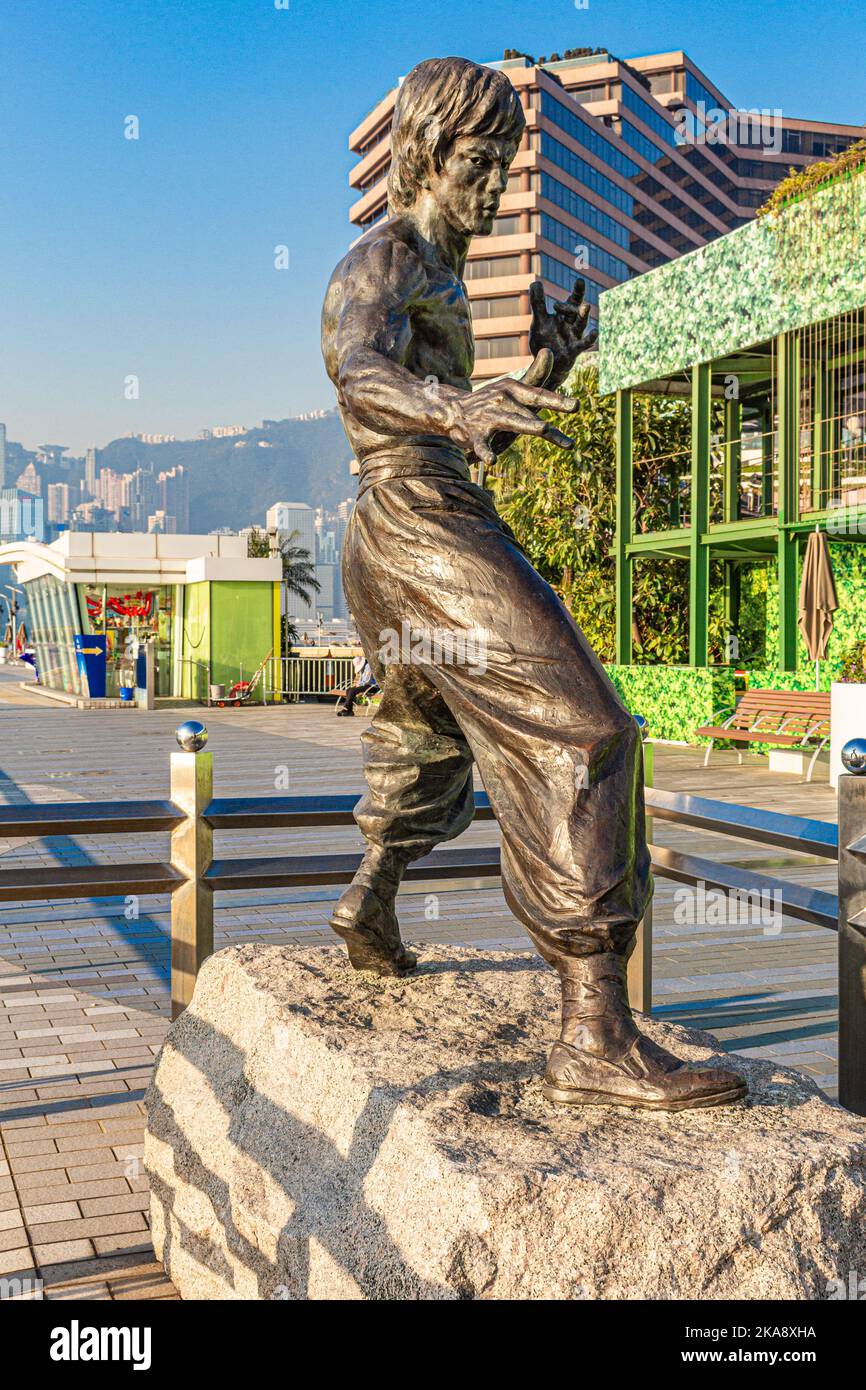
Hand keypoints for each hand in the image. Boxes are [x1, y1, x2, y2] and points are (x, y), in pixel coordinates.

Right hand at [446, 349, 576, 466]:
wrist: (454, 410)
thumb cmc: (493, 401)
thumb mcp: (514, 388)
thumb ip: (536, 375)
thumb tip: (550, 350)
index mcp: (513, 389)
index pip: (538, 395)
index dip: (557, 401)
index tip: (576, 407)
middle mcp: (502, 400)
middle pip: (527, 412)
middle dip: (541, 420)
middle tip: (555, 425)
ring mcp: (488, 418)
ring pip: (510, 422)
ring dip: (527, 425)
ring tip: (544, 429)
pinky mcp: (474, 436)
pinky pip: (482, 446)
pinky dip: (486, 453)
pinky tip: (493, 461)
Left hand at [528, 279, 596, 387]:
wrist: (547, 365)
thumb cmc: (545, 340)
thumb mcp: (539, 321)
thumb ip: (538, 303)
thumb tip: (536, 282)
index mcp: (564, 316)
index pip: (573, 301)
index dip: (577, 291)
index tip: (580, 281)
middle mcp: (572, 325)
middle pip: (577, 310)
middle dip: (578, 300)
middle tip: (575, 292)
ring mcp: (574, 337)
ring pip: (580, 324)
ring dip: (583, 316)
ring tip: (586, 306)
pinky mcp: (573, 350)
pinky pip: (583, 344)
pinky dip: (589, 339)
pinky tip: (595, 333)